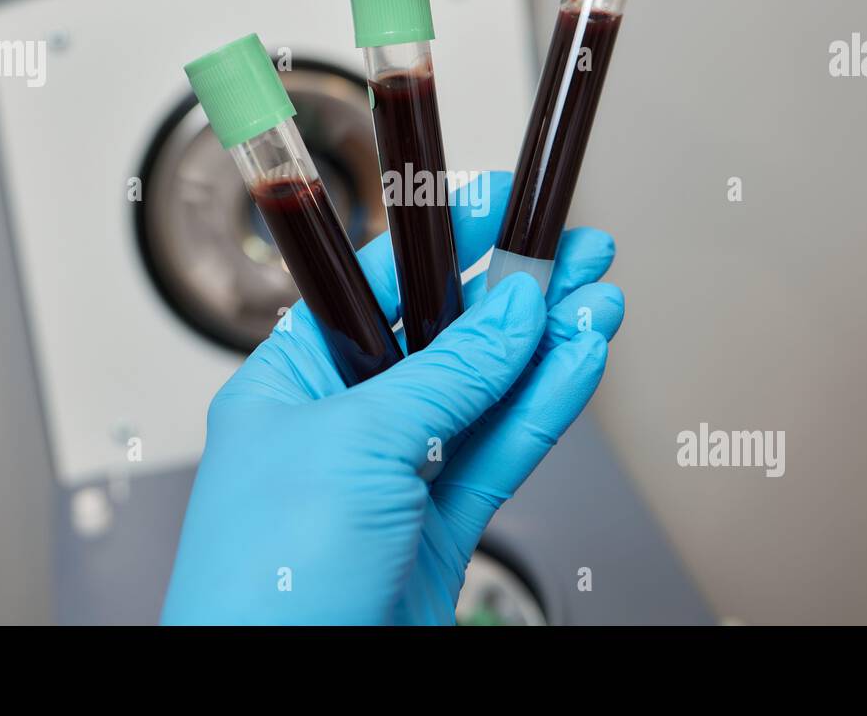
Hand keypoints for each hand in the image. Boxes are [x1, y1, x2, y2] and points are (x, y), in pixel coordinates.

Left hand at [161, 171, 624, 623]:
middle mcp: (348, 419)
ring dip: (549, 344)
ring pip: (488, 392)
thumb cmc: (265, 580)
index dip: (441, 239)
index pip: (377, 286)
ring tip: (600, 297)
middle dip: (516, 289)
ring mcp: (401, 474)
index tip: (498, 201)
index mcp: (295, 379)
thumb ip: (446, 374)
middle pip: (446, 334)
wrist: (284, 694)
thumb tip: (512, 308)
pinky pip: (505, 451)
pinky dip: (549, 406)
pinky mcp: (444, 526)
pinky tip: (584, 361)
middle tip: (577, 249)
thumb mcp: (356, 443)